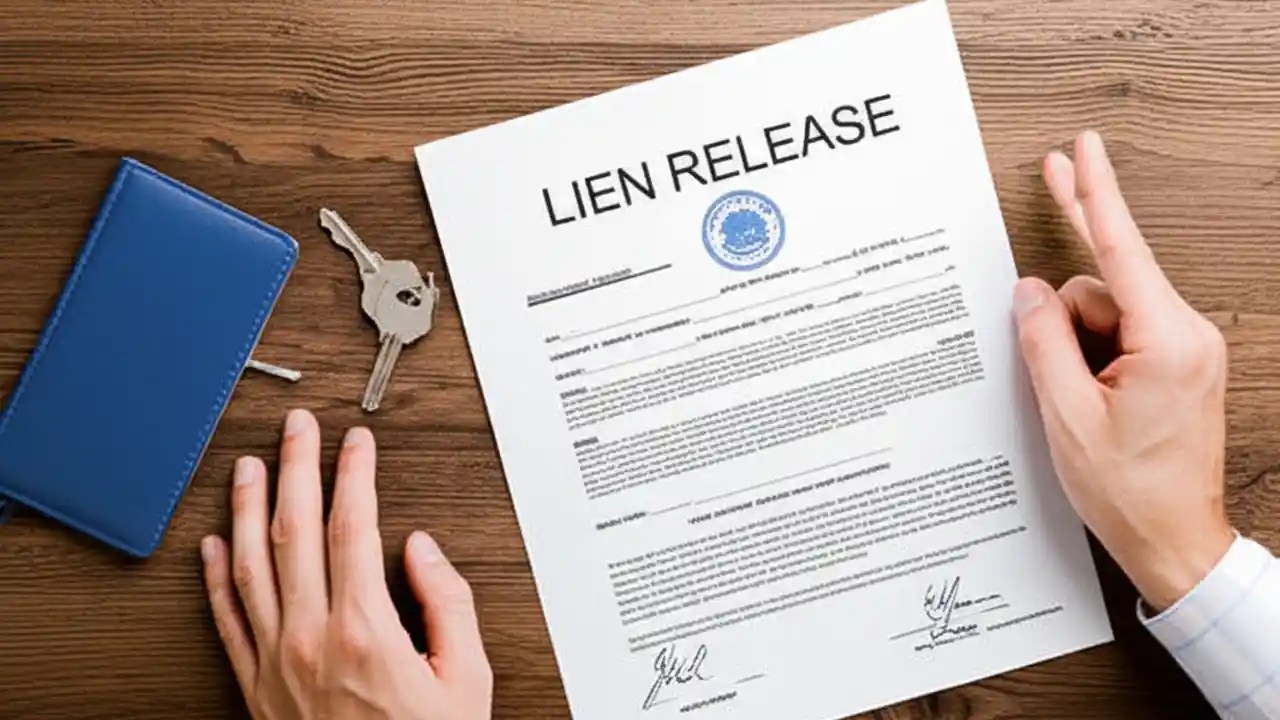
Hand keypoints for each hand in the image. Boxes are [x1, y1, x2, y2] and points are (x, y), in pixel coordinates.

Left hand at [200, 409, 492, 718]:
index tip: (358, 443)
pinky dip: (216, 578)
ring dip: (246, 509)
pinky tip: (212, 545)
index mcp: (364, 630)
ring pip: (251, 566)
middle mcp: (310, 638)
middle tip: (297, 427)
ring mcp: (276, 662)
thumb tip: (422, 550)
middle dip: (296, 468)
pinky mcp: (255, 688)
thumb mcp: (468, 679)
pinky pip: (226, 620)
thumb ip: (449, 605)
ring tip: (247, 467)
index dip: (354, 475)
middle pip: (295, 531)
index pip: (354, 527)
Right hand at [1014, 131, 1233, 611]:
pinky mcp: (1175, 367)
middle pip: (1104, 288)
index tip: (1084, 150)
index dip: (1094, 195)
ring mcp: (1183, 351)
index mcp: (1168, 342)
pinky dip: (1087, 355)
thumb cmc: (1130, 491)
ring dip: (1071, 346)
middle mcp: (1185, 336)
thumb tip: (1030, 290)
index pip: (1120, 252)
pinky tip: (1078, 393)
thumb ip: (1044, 343)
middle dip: (1063, 301)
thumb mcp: (1068, 417)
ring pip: (1104, 315)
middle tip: (1048, 172)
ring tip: (1069, 402)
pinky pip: (1118, 336)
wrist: (1175, 541)